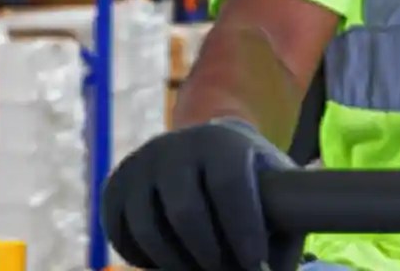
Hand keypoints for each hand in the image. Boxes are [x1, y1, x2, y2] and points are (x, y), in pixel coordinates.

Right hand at [102, 118, 302, 270]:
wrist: (208, 149)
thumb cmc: (252, 180)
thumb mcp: (277, 192)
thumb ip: (285, 229)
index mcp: (222, 143)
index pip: (229, 186)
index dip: (242, 230)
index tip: (255, 264)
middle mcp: (175, 147)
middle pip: (186, 213)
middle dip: (208, 255)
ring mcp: (139, 165)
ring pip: (150, 230)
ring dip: (176, 264)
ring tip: (200, 270)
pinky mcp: (114, 187)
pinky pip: (122, 237)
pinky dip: (146, 260)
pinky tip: (172, 262)